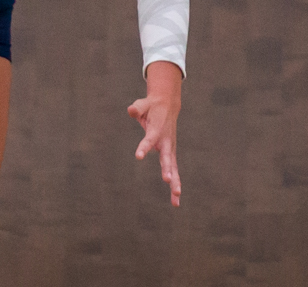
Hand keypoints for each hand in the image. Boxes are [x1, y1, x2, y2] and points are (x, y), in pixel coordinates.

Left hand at [128, 60, 183, 205]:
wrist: (167, 105)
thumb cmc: (151, 106)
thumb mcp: (143, 104)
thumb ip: (137, 108)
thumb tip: (131, 109)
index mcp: (157, 130)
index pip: (149, 140)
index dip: (144, 147)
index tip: (138, 156)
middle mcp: (166, 142)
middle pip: (167, 158)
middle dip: (167, 170)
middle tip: (167, 180)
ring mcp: (170, 149)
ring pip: (173, 169)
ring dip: (175, 183)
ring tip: (176, 199)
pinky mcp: (171, 154)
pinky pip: (173, 172)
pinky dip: (175, 186)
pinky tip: (175, 202)